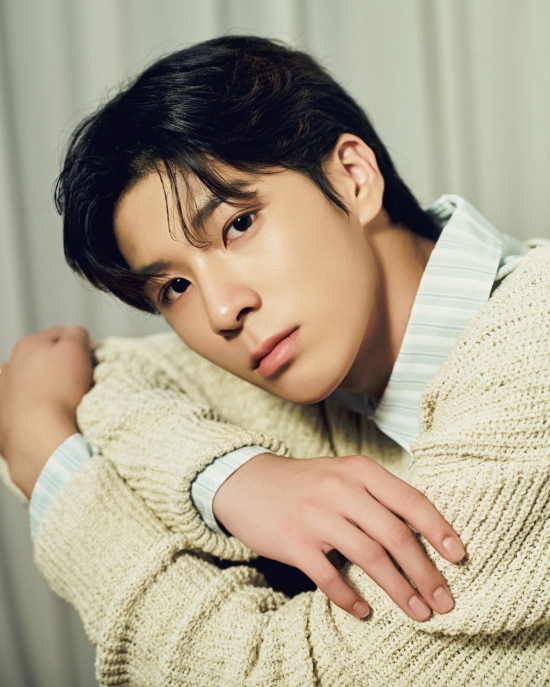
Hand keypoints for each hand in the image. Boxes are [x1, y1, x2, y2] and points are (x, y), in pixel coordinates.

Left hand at [0, 326, 93, 497]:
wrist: (39, 436)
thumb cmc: (59, 390)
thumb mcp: (76, 349)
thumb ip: (77, 333)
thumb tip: (75, 335)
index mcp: (27, 345)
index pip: (61, 333)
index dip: (81, 344)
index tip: (94, 360)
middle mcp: (9, 365)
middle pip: (45, 358)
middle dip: (62, 365)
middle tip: (81, 381)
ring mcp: (4, 392)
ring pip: (32, 381)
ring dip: (46, 385)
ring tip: (64, 400)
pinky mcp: (3, 416)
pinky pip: (24, 405)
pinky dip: (34, 406)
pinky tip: (47, 414)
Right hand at [213, 453, 464, 619]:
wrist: (248, 482)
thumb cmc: (305, 482)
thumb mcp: (343, 473)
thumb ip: (378, 494)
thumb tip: (424, 530)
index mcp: (359, 470)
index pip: (410, 500)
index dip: (439, 529)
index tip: (458, 557)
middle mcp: (340, 489)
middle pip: (395, 534)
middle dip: (425, 572)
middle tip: (444, 600)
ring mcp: (316, 516)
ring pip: (370, 557)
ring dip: (399, 590)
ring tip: (418, 612)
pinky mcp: (294, 541)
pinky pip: (329, 576)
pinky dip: (350, 598)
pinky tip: (364, 611)